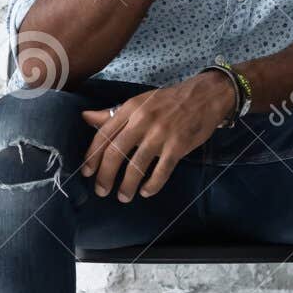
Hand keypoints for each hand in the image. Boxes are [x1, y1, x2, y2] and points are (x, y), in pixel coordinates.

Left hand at [80, 73, 235, 200]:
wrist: (206, 95)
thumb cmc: (170, 100)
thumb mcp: (139, 102)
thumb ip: (113, 114)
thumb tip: (85, 117)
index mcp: (130, 109)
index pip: (103, 136)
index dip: (92, 157)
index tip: (87, 173)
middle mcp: (142, 121)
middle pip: (115, 153)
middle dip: (105, 176)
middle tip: (101, 191)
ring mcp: (161, 134)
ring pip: (136, 166)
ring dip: (127, 186)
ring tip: (123, 197)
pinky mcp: (178, 145)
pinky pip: (161, 171)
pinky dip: (152, 185)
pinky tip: (146, 192)